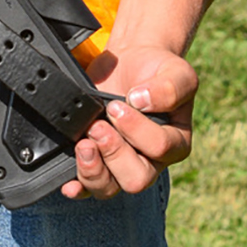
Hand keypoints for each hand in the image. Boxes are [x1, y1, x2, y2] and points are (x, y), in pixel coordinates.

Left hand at [61, 44, 196, 200]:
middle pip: (135, 179)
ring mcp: (121, 162)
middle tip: (98, 126)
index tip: (118, 105)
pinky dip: (78, 186)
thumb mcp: (177, 72)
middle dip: (113, 152)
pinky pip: (88, 186)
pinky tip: (69, 184)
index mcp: (174, 143)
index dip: (136, 128)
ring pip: (109, 188)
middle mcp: (149, 159)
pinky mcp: (98, 158)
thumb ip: (170, 88)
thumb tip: (141, 100)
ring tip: (83, 144)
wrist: (134, 58)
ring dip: (93, 170)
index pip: (159, 148)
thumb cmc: (158, 68)